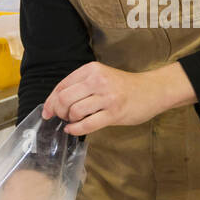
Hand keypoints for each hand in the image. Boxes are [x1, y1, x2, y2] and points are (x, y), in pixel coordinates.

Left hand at [42, 61, 196, 135]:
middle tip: (62, 117)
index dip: (50, 101)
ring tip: (73, 121)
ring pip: (74, 111)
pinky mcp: (114, 113)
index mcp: (91, 69)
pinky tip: (73, 129)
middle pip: (64, 99)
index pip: (62, 86)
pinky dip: (75, 129)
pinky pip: (87, 124)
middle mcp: (98, 80)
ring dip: (69, 120)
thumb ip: (80, 85)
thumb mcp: (101, 77)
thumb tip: (55, 103)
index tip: (47, 112)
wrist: (152, 91)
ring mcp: (107, 97)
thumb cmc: (124, 86)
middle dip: (58, 112)